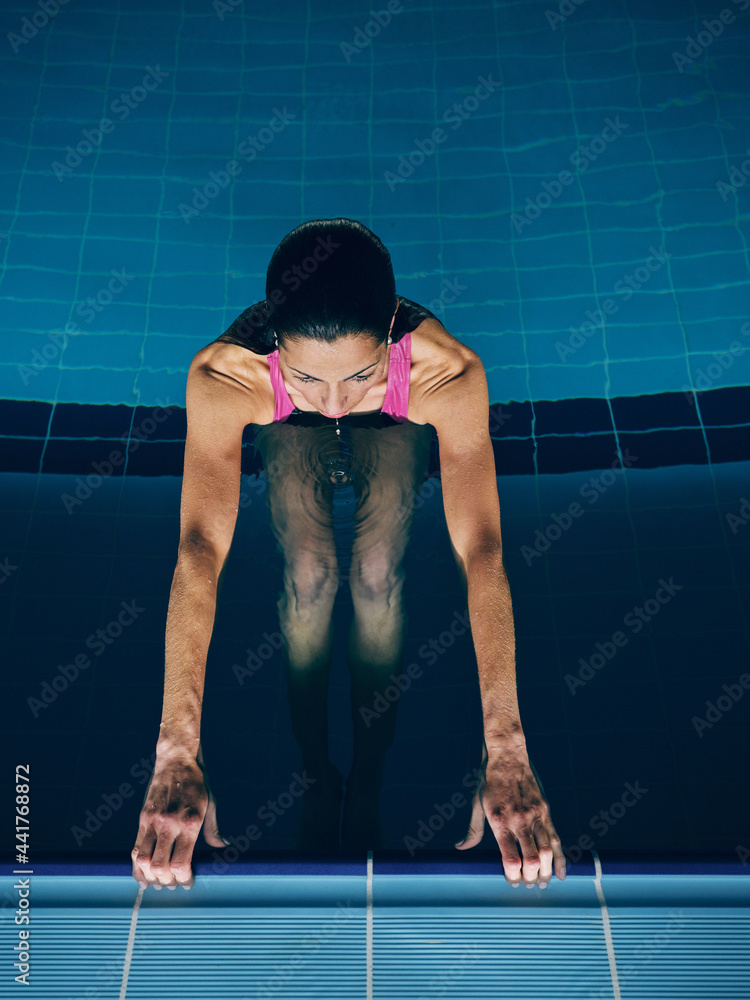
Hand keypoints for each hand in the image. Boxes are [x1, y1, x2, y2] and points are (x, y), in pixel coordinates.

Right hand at [131, 744, 225, 889]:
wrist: (176, 760)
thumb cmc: (197, 783)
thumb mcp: (211, 804)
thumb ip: (213, 829)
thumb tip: (223, 848)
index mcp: (190, 822)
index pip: (180, 863)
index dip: (183, 879)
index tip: (188, 882)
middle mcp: (169, 824)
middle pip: (160, 867)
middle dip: (167, 882)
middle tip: (174, 884)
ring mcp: (153, 821)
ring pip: (143, 861)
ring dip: (150, 877)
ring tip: (159, 882)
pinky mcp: (142, 818)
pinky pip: (135, 848)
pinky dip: (137, 866)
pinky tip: (143, 874)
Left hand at [455, 740, 565, 888]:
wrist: (507, 755)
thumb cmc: (488, 780)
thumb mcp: (477, 804)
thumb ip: (473, 830)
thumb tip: (461, 848)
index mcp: (500, 821)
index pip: (511, 860)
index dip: (513, 877)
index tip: (511, 882)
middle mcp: (520, 820)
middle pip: (532, 860)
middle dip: (530, 878)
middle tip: (527, 885)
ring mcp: (535, 815)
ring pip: (547, 851)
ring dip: (546, 872)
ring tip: (541, 883)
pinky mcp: (545, 810)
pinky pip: (556, 838)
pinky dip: (560, 858)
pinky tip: (560, 873)